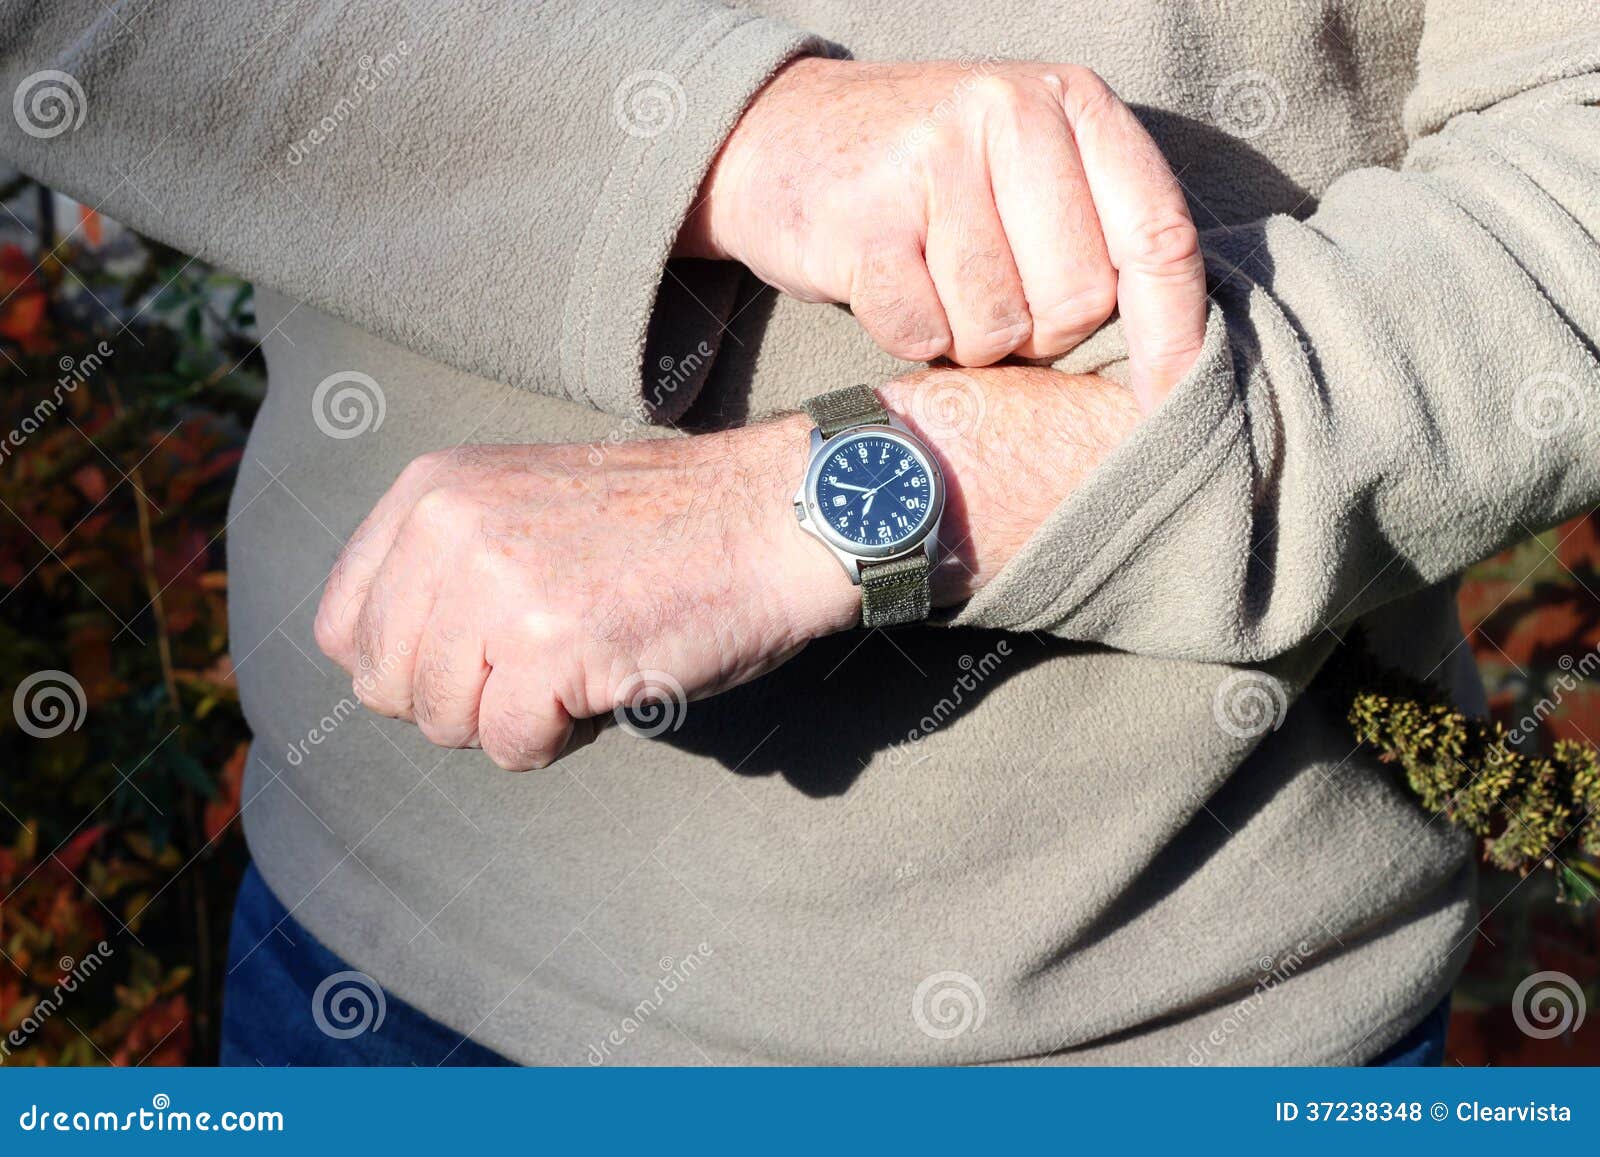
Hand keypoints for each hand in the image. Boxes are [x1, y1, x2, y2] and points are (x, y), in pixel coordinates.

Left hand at [311, 425, 850, 769]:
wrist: (769, 518)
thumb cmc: (660, 526)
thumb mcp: (521, 505)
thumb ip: (442, 561)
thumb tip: (379, 670)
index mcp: (433, 489)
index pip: (343, 625)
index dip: (405, 666)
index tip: (473, 661)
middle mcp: (450, 528)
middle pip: (386, 685)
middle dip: (459, 700)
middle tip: (537, 667)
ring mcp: (497, 586)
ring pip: (443, 723)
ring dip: (511, 720)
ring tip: (577, 666)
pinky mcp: (549, 647)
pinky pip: (510, 746)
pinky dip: (557, 740)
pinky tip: (604, 685)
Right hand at [676, 58, 1207, 408]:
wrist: (777, 138)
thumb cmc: (923, 178)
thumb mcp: (1023, 164)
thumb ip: (1097, 228)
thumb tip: (1170, 365)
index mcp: (1071, 101)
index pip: (1159, 235)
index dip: (1173, 336)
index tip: (1172, 410)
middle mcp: (1010, 110)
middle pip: (1079, 299)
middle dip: (1041, 333)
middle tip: (992, 297)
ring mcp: (932, 159)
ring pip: (999, 327)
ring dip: (968, 339)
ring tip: (936, 285)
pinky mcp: (864, 220)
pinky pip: (923, 334)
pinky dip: (909, 338)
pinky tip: (889, 287)